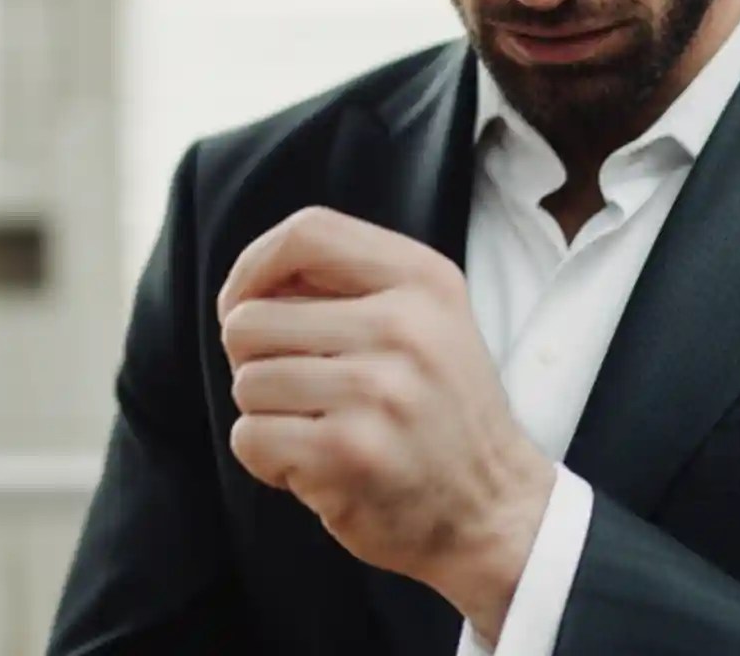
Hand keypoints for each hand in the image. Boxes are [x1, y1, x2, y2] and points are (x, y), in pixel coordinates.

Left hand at [218, 206, 554, 643]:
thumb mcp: (430, 323)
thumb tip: (249, 286)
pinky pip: (249, 437)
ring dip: (267, 415)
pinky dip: (267, 460)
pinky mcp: (348, 452)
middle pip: (251, 319)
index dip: (255, 266)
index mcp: (425, 281)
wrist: (493, 507)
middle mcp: (404, 326)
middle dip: (255, 360)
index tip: (248, 303)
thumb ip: (355, 289)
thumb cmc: (443, 412)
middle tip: (303, 391)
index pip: (308, 233)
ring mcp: (378, 390)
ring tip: (321, 430)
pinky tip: (316, 466)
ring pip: (246, 382)